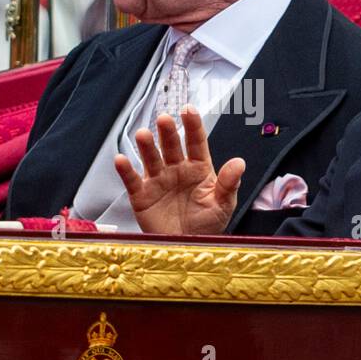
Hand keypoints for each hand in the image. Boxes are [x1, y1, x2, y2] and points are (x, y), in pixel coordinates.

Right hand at [114, 106, 244, 234]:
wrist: (188, 249)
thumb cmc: (207, 226)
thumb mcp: (223, 205)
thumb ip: (228, 183)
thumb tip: (239, 162)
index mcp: (199, 168)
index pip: (196, 142)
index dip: (192, 125)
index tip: (188, 110)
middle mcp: (177, 169)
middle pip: (171, 146)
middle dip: (168, 132)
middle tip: (165, 120)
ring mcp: (158, 180)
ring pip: (151, 158)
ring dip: (146, 146)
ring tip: (143, 135)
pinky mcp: (142, 195)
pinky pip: (132, 180)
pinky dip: (126, 170)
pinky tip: (121, 159)